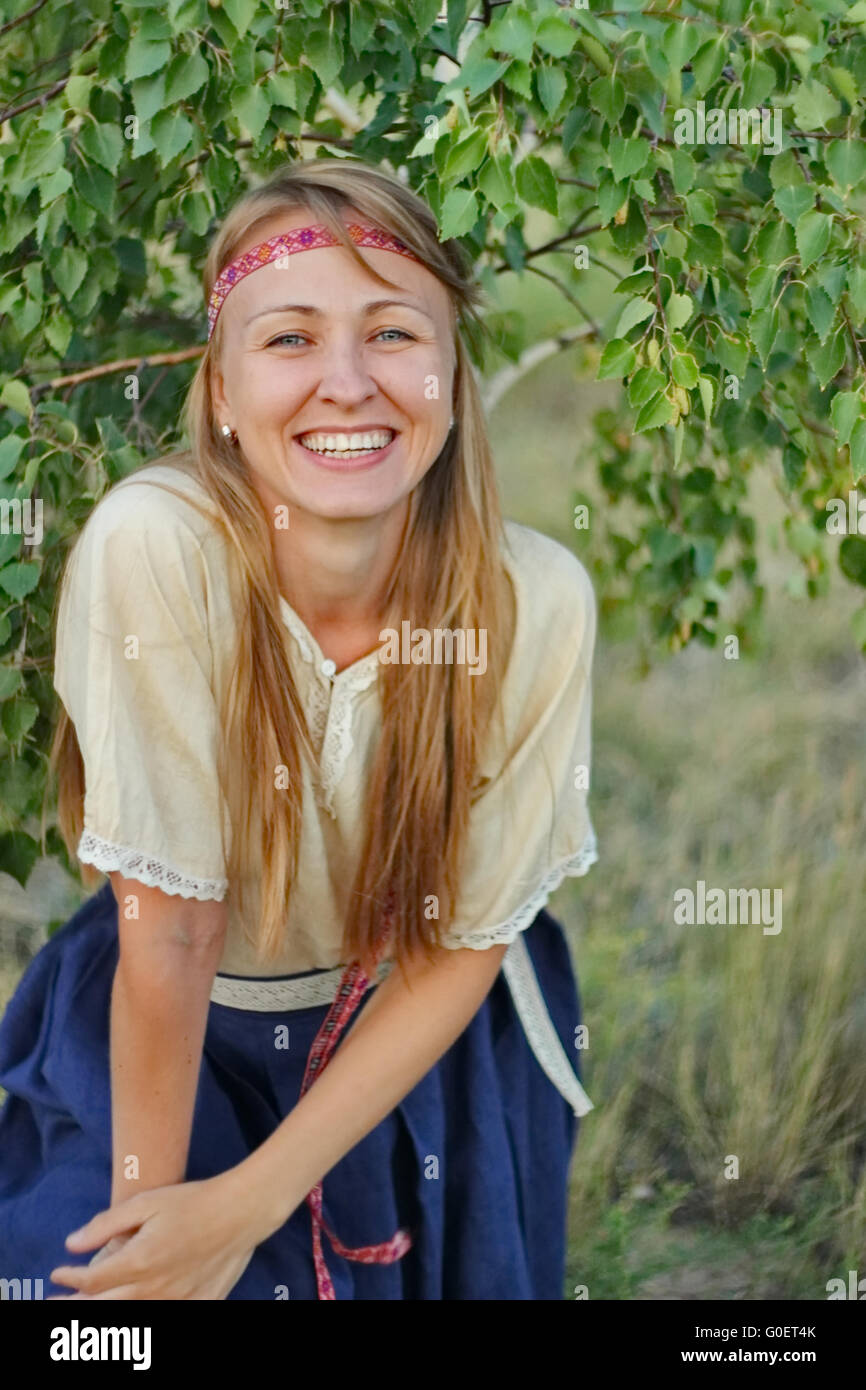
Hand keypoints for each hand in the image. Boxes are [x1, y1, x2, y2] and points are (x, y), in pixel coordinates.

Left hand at [48, 1175, 264, 1299]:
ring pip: (130, 1318)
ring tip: (87, 1308)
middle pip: (103, 1306)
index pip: (91, 1280)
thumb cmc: (194, 1201)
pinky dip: (142, 1317)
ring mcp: (175, 1301)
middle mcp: (153, 1289)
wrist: (242, 1211)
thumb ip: (106, 1224)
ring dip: (103, 1315)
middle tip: (55, 1303)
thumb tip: (71, 1244)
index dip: (69, 1279)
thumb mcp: (146, 1202)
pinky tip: (135, 1309)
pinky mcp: (196, 1304)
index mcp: (138, 1262)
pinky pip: (163, 1318)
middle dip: (74, 1306)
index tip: (57, 1273)